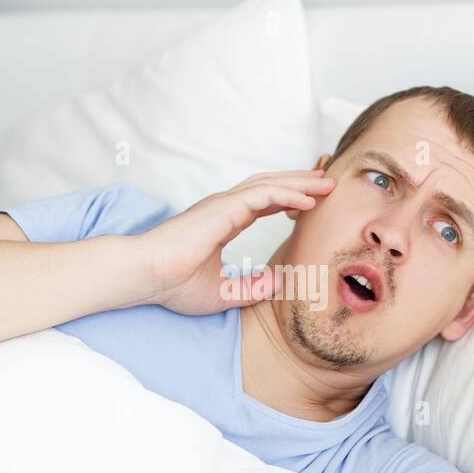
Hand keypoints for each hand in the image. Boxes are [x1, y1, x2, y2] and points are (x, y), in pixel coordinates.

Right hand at [133, 169, 334, 314]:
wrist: (146, 276)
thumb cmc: (172, 283)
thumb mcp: (222, 292)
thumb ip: (249, 287)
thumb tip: (278, 283)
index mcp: (223, 221)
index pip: (263, 202)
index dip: (289, 198)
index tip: (312, 201)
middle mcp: (225, 208)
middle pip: (271, 186)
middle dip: (301, 182)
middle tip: (327, 181)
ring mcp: (223, 204)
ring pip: (271, 185)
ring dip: (301, 183)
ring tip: (326, 183)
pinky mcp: (223, 208)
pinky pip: (264, 196)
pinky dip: (288, 194)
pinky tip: (309, 198)